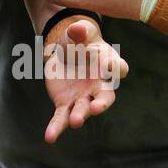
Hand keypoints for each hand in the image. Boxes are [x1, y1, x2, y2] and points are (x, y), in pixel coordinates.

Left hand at [41, 13, 128, 143]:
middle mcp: (99, 85)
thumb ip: (80, 30)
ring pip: (83, 110)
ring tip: (75, 122)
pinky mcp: (66, 104)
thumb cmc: (79, 39)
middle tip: (96, 108)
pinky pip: (61, 117)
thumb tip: (77, 29)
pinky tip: (49, 138)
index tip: (113, 66)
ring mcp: (83, 97)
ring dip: (80, 116)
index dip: (115, 67)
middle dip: (101, 104)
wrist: (64, 51)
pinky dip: (56, 127)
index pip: (117, 67)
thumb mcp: (78, 31)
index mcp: (107, 64)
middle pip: (105, 97)